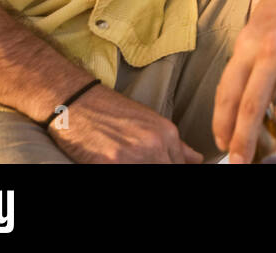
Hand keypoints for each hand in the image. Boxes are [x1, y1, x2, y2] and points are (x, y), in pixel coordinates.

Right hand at [49, 85, 203, 162]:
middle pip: (168, 170)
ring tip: (127, 160)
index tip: (162, 166)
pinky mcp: (112, 164)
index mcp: (168, 134)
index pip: (180, 166)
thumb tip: (196, 160)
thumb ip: (175, 144)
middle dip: (158, 170)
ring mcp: (134, 156)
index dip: (173, 169)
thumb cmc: (111, 111)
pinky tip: (115, 164)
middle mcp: (155, 145)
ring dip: (142, 170)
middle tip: (140, 162)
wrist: (79, 101)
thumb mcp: (150, 122)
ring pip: (151, 174)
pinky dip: (122, 171)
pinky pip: (125, 174)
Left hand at [212, 0, 275, 164]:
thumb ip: (253, 55)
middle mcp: (272, 49)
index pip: (228, 92)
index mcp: (249, 41)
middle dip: (243, 142)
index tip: (223, 143)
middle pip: (252, 107)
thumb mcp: (259, 20)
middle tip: (241, 162)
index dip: (223, 123)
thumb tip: (249, 94)